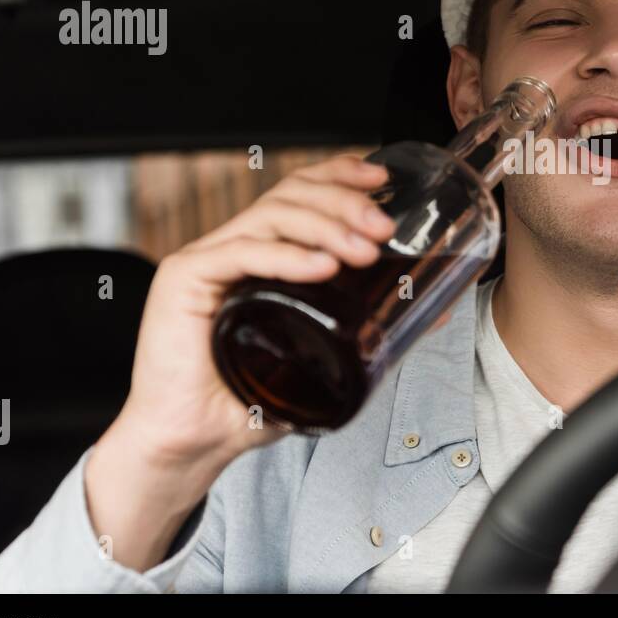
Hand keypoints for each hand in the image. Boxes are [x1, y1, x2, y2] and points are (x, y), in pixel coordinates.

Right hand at [113, 153, 397, 467]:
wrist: (194, 442)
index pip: (298, 192)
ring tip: (364, 250)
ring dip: (326, 226)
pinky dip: (287, 256)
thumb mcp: (322, 358)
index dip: (338, 175)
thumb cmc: (249, 401)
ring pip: (270, 216)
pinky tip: (323, 267)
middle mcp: (231, 246)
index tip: (380, 178)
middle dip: (343, 202)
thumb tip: (433, 314)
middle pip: (289, 195)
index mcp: (259, 253)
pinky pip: (241, 253)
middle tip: (383, 227)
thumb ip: (370, 332)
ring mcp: (206, 259)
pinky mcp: (183, 280)